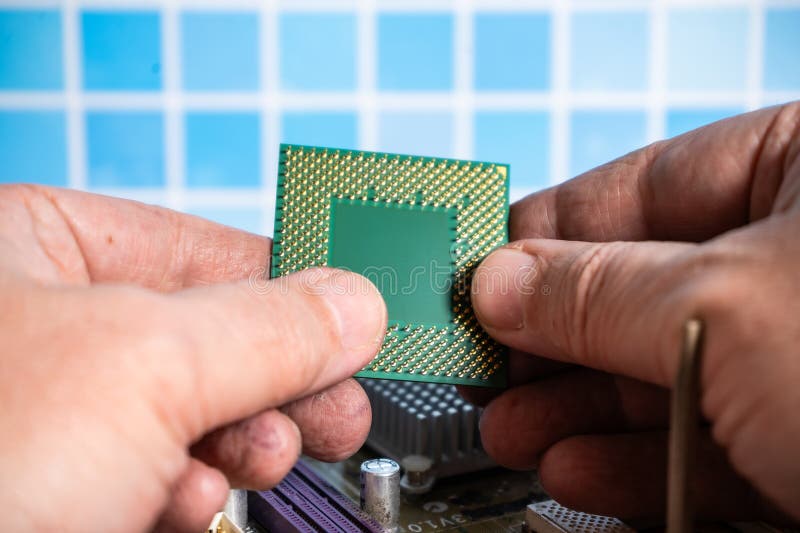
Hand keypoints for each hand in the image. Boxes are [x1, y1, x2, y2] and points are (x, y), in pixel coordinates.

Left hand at [0, 186, 386, 531]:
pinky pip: (163, 468)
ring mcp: (56, 408)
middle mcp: (46, 321)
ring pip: (195, 409)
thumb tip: (353, 306)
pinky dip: (191, 489)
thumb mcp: (147, 367)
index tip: (361, 317)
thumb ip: (270, 327)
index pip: (209, 246)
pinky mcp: (67, 480)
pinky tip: (182, 503)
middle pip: (212, 335)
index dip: (295, 283)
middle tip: (336, 406)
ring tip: (254, 460)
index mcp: (36, 245)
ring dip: (238, 441)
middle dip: (277, 379)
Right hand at [468, 102, 799, 522]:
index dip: (541, 233)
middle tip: (477, 367)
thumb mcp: (726, 307)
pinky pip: (700, 443)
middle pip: (637, 292)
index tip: (470, 272)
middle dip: (551, 339)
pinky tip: (577, 471)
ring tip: (512, 429)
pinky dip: (633, 464)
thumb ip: (596, 289)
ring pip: (663, 377)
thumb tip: (499, 280)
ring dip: (578, 412)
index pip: (636, 191)